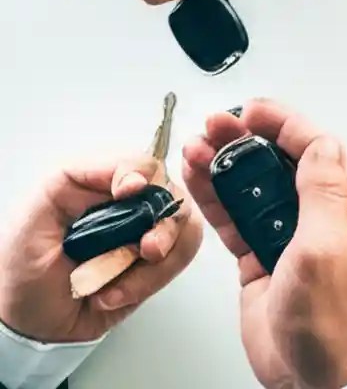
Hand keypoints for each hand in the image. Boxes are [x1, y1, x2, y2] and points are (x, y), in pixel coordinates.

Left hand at [0, 156, 201, 343]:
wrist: (30, 324)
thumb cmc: (21, 270)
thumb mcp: (33, 214)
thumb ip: (72, 179)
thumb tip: (133, 179)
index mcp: (97, 183)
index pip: (140, 163)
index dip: (144, 174)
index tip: (129, 192)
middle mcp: (127, 204)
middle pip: (173, 195)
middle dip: (164, 227)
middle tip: (146, 250)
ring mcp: (144, 234)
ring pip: (185, 230)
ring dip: (160, 262)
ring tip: (121, 285)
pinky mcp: (155, 264)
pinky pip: (177, 262)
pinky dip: (151, 282)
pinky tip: (116, 294)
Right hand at [183, 101, 346, 387]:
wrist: (317, 379)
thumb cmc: (337, 325)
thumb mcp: (330, 249)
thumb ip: (322, 193)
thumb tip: (323, 144)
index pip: (318, 150)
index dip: (285, 124)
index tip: (254, 110)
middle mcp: (325, 218)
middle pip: (282, 162)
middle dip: (247, 138)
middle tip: (216, 124)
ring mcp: (292, 237)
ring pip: (255, 187)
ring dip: (226, 164)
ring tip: (197, 145)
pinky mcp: (264, 258)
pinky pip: (237, 218)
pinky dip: (216, 198)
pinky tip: (198, 179)